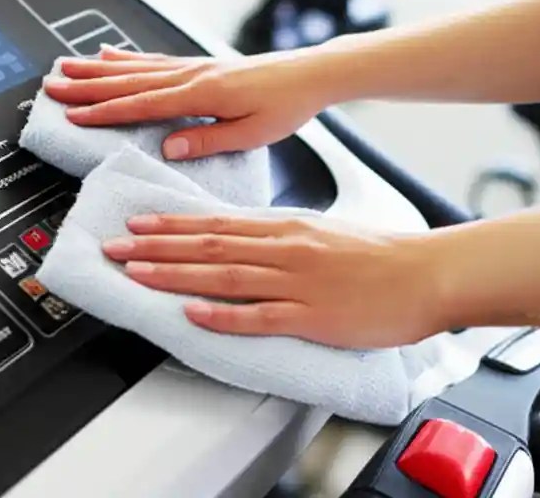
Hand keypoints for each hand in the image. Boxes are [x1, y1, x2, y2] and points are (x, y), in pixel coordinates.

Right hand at [43, 45, 338, 160]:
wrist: (308, 74)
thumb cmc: (285, 105)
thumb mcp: (252, 134)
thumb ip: (209, 140)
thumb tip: (169, 147)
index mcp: (202, 94)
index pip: (143, 105)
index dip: (105, 111)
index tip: (74, 114)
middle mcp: (192, 75)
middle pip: (128, 81)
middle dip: (87, 85)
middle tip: (52, 86)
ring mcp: (192, 66)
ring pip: (135, 67)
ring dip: (97, 68)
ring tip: (65, 66)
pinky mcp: (198, 64)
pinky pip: (153, 60)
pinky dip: (126, 57)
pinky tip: (107, 55)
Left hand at [100, 212, 445, 348]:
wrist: (424, 274)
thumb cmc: (377, 256)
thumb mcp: (321, 231)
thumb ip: (279, 235)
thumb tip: (240, 239)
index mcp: (286, 227)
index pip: (216, 223)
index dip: (172, 224)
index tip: (137, 223)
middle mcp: (285, 250)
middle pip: (208, 246)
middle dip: (156, 247)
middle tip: (115, 247)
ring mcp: (296, 283)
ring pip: (224, 276)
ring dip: (175, 275)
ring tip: (137, 274)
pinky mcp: (311, 317)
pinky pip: (259, 316)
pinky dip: (223, 315)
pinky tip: (193, 314)